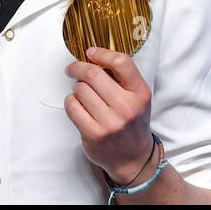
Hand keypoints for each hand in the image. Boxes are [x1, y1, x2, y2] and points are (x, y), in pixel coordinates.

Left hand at [64, 47, 153, 184]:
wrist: (133, 157)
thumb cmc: (132, 122)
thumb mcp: (138, 97)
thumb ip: (122, 77)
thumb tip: (94, 56)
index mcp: (140, 93)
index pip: (121, 62)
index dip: (102, 53)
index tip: (91, 52)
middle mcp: (126, 107)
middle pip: (93, 74)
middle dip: (78, 67)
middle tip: (73, 68)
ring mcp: (109, 122)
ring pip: (80, 89)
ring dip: (76, 87)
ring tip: (82, 92)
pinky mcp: (93, 134)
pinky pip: (72, 107)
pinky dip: (71, 101)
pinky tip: (78, 104)